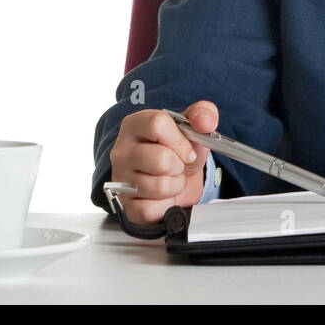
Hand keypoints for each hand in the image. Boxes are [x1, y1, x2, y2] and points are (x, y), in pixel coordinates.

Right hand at [109, 100, 218, 224]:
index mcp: (135, 125)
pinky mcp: (125, 205)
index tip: (188, 149)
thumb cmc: (179, 150)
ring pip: (160, 186)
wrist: (178, 177)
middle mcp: (121, 151)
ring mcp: (120, 179)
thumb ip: (203, 114)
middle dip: (180, 165)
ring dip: (176, 185)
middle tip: (179, 165)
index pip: (157, 124)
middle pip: (161, 159)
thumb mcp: (194, 127)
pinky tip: (163, 196)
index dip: (181, 140)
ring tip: (171, 178)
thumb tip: (205, 121)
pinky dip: (166, 205)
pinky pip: (151, 209)